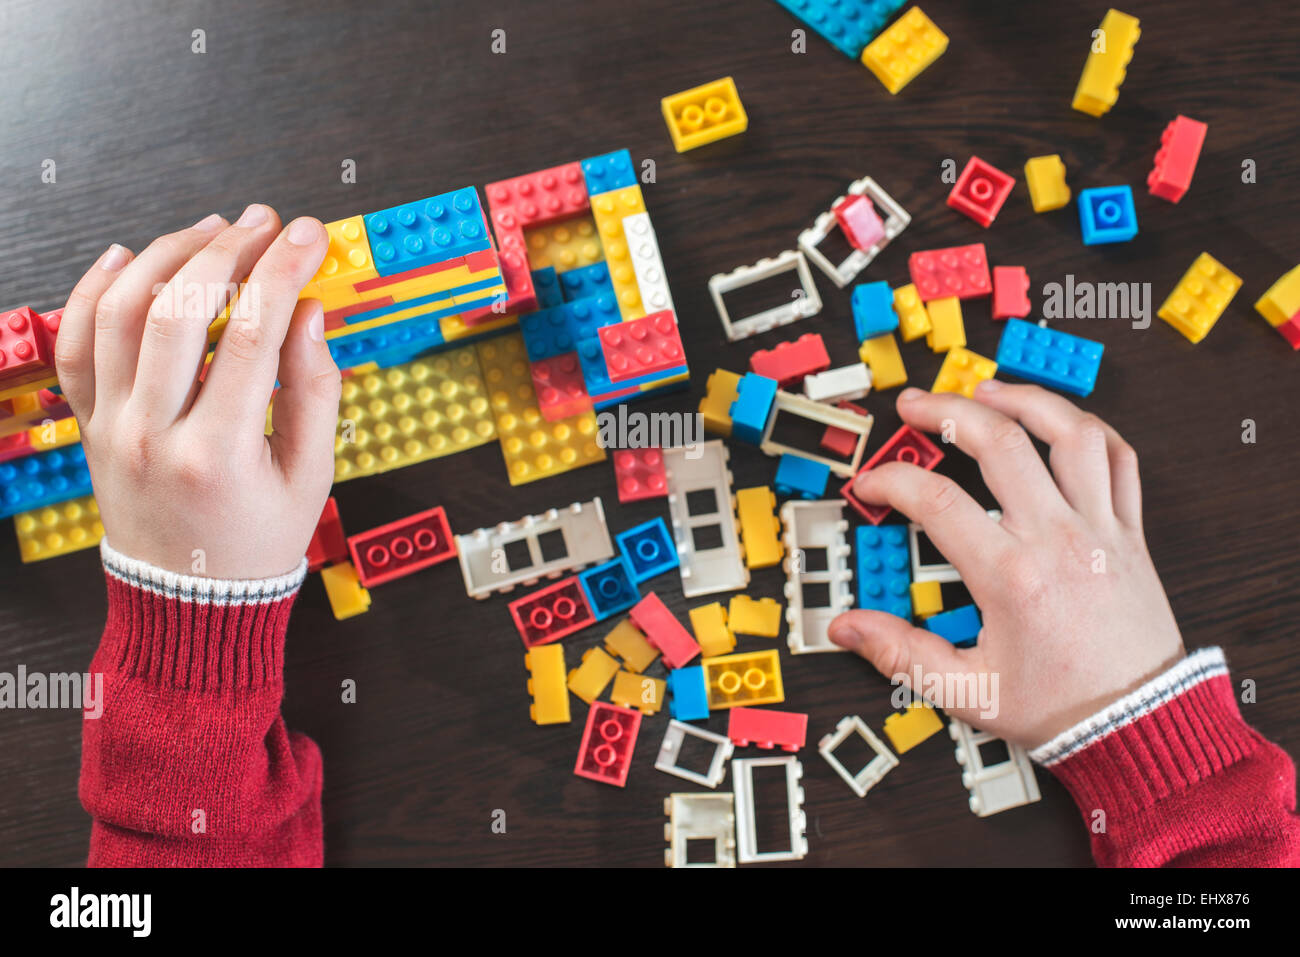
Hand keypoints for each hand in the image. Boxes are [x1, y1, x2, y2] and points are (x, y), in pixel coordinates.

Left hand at [54, 206, 340, 579]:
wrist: (190, 600)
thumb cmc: (257, 541)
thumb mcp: (310, 476)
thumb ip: (315, 390)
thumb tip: (308, 310)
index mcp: (219, 453)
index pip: (255, 333)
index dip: (284, 271)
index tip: (307, 235)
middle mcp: (154, 433)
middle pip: (182, 310)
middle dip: (228, 250)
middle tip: (263, 222)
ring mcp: (113, 426)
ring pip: (122, 312)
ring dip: (167, 256)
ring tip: (210, 230)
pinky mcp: (92, 424)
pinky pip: (76, 343)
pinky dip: (93, 290)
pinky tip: (126, 256)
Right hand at [829, 381, 1184, 747]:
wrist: (1142, 726)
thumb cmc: (1059, 707)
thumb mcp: (967, 691)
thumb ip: (900, 654)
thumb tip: (847, 627)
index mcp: (1012, 576)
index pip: (936, 501)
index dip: (891, 482)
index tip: (870, 486)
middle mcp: (1058, 539)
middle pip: (1000, 442)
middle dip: (947, 411)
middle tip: (916, 404)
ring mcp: (1100, 529)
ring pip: (1069, 433)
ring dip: (1025, 400)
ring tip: (987, 391)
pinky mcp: (1130, 533)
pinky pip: (1119, 459)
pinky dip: (1090, 429)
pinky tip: (1058, 422)